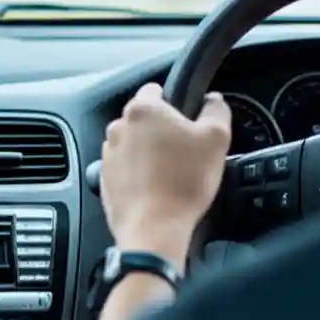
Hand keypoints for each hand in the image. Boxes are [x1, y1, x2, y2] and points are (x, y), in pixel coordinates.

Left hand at [100, 83, 231, 259]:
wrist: (154, 228)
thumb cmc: (185, 181)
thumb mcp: (216, 139)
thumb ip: (216, 110)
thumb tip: (213, 100)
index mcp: (141, 109)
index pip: (155, 90)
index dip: (175, 104)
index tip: (187, 122)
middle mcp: (117, 127)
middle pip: (143, 119)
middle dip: (161, 130)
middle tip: (184, 151)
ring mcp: (107, 153)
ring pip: (133, 143)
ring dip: (148, 152)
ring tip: (170, 173)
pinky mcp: (103, 178)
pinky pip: (124, 167)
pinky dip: (137, 173)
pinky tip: (155, 188)